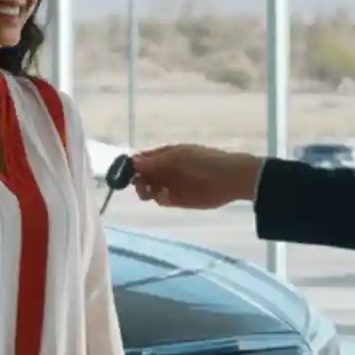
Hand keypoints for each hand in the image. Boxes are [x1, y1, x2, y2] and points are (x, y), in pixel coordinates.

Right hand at [131, 144, 264, 209]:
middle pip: (142, 176)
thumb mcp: (176, 158)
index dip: (132, 166)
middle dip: (139, 181)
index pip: (142, 160)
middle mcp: (166, 169)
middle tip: (142, 186)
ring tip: (156, 192)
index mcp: (165, 155)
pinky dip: (161, 199)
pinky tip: (167, 197)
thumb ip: (153, 162)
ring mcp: (172, 184)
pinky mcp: (179, 199)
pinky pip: (162, 200)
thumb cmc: (203, 163)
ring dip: (148, 191)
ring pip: (150, 190)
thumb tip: (132, 161)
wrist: (230, 179)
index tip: (125, 174)